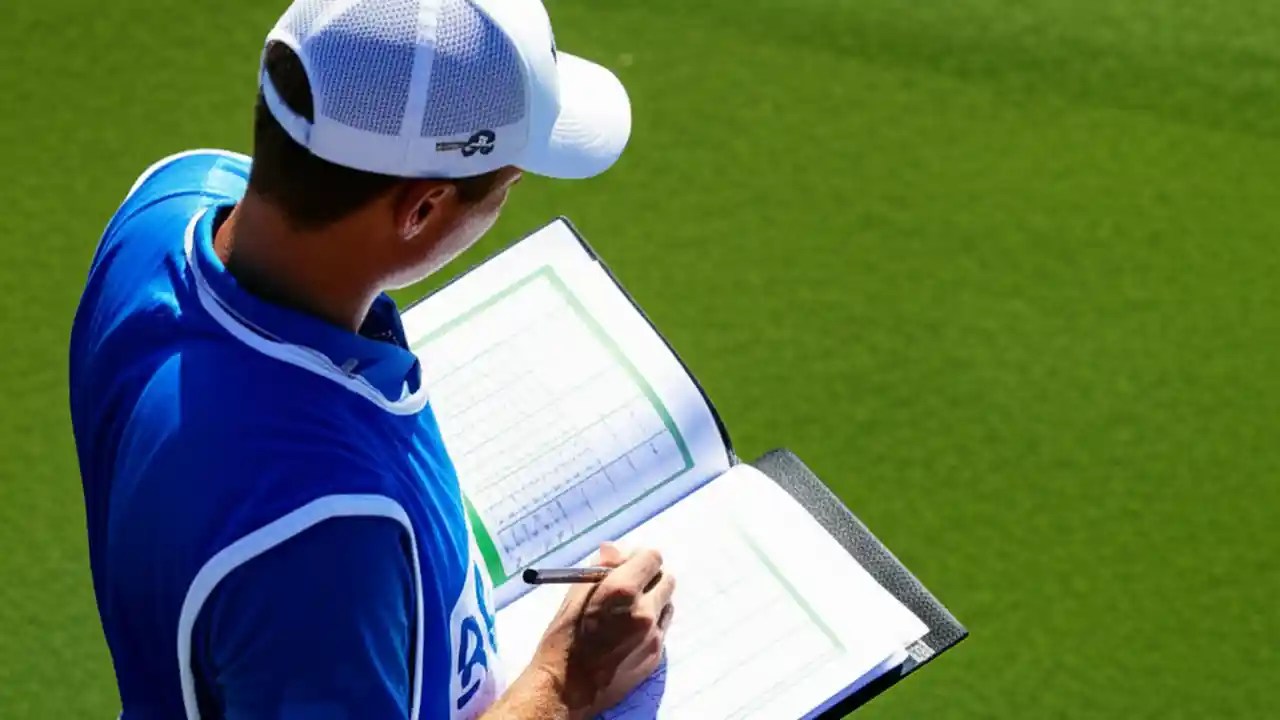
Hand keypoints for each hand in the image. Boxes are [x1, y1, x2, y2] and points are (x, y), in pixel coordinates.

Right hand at [527, 542, 674, 718]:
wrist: (566, 690)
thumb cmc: (563, 641)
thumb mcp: (574, 596)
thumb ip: (600, 570)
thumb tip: (614, 549)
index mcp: (622, 591)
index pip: (652, 557)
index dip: (638, 558)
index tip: (627, 564)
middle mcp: (645, 611)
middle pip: (666, 578)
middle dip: (649, 577)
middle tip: (629, 585)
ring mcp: (653, 636)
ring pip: (667, 603)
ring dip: (653, 600)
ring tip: (627, 612)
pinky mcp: (656, 655)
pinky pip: (662, 628)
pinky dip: (651, 624)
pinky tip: (628, 633)